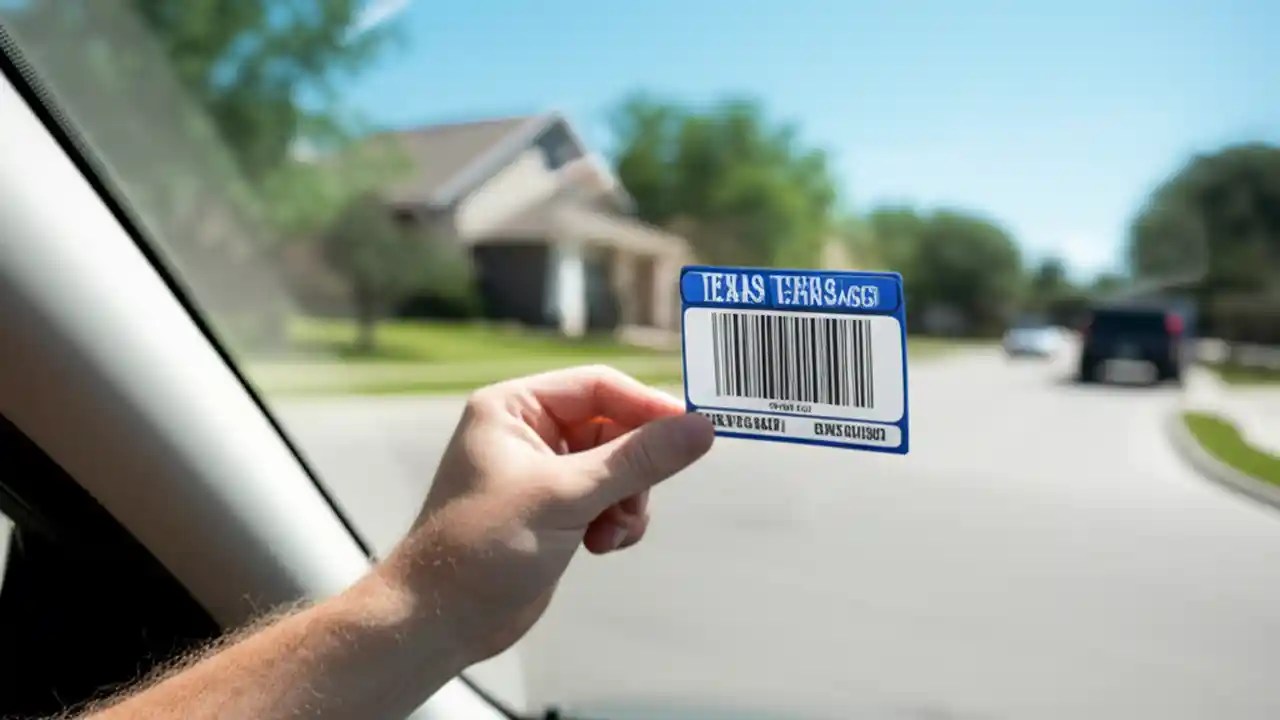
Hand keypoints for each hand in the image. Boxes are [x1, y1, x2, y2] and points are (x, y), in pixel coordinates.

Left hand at [375, 365, 714, 666]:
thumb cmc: (480, 548)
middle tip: (636, 501)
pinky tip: (600, 545)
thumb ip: (636, 460)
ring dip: (627, 501)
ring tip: (610, 532)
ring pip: (618, 467)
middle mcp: (529, 432)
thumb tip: (698, 429)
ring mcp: (543, 472)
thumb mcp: (565, 496)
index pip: (598, 386)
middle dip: (633, 469)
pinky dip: (616, 520)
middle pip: (614, 427)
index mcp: (515, 408)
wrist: (441, 620)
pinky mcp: (555, 509)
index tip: (691, 430)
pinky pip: (609, 498)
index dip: (647, 407)